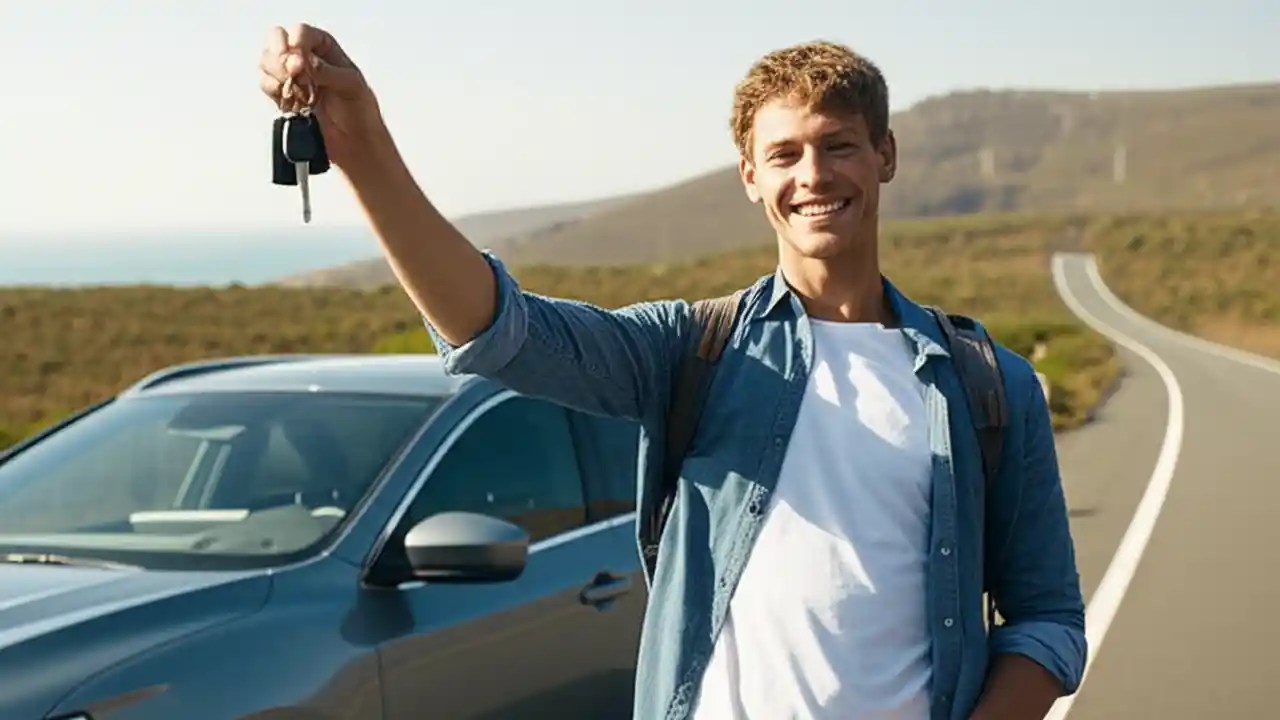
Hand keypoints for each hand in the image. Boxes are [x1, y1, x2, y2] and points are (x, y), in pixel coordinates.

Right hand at [258, 23, 384, 167]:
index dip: (296, 40)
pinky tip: (285, 95)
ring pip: (268, 61)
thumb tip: (306, 62)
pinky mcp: (284, 96)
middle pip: (277, 40)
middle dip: (279, 54)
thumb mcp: (352, 86)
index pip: (302, 32)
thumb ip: (328, 72)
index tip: (298, 57)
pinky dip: (271, 88)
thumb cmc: (361, 112)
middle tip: (291, 71)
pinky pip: (266, 84)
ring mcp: (292, 77)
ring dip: (275, 72)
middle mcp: (306, 58)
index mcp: (325, 49)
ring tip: (293, 87)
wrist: (355, 144)